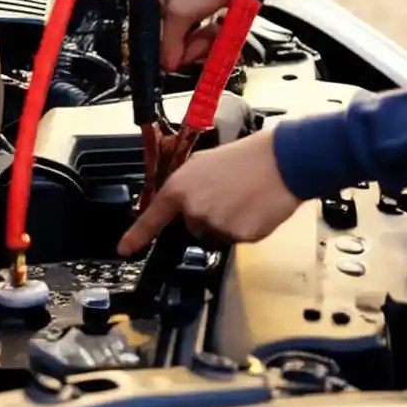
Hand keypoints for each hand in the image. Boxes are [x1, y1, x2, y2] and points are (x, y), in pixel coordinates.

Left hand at [117, 127, 301, 254]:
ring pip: (216, 233)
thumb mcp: (204, 162)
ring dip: (228, 221)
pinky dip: (246, 227)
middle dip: (207, 214)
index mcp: (181, 188)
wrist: (282, 161)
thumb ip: (187, 184)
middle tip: (228, 193)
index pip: (153, 217)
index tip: (124, 249)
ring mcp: (216, 225)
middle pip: (193, 226)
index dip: (137, 235)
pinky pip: (237, 238)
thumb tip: (182, 198)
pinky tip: (255, 208)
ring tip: (244, 197)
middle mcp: (194, 209)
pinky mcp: (239, 236)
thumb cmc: (245, 157)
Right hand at [133, 0, 257, 71]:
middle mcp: (159, 0)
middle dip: (187, 47)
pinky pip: (198, 35)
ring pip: (184, 41)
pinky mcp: (197, 10)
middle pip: (166, 41)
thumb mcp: (181, 13)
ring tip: (213, 34)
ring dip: (201, 43)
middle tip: (200, 44)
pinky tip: (217, 30)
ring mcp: (179, 6)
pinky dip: (209, 38)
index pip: (143, 34)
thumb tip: (167, 64)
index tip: (176, 58)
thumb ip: (170, 43)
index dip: (161, 50)